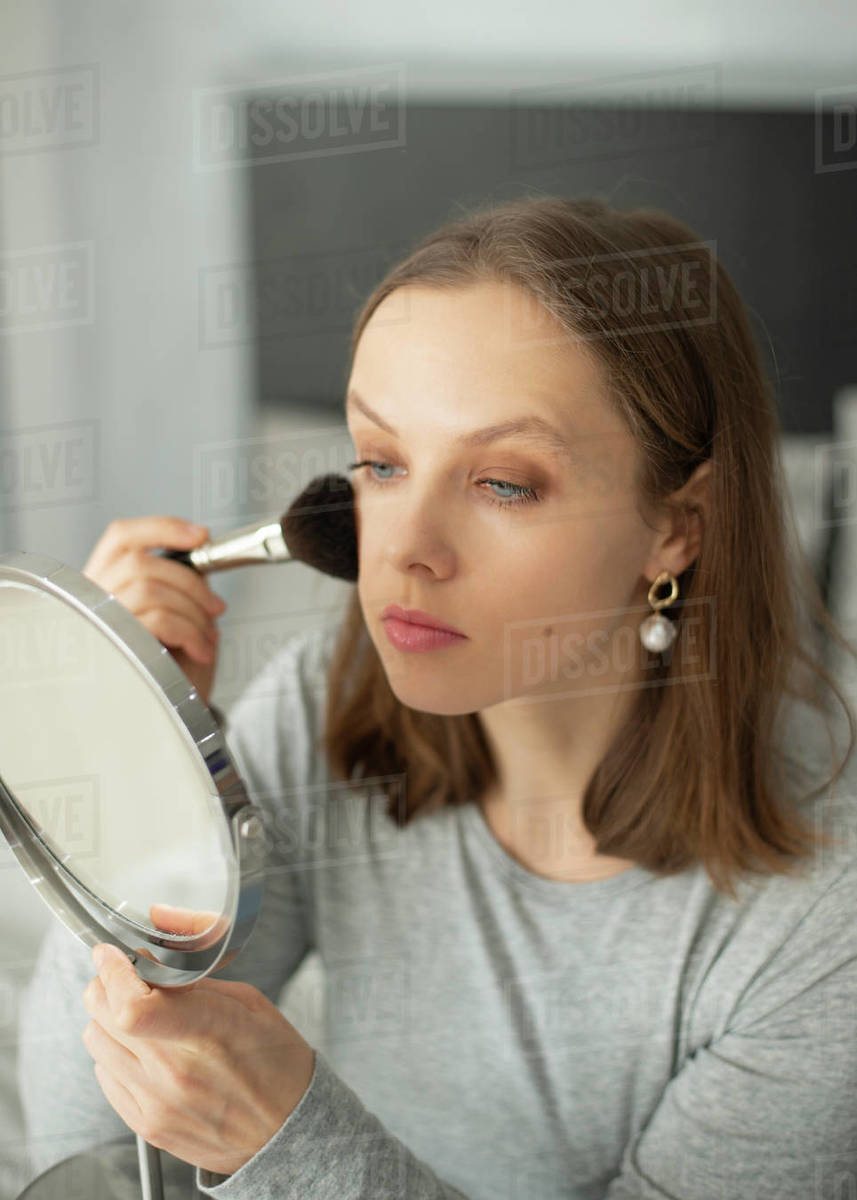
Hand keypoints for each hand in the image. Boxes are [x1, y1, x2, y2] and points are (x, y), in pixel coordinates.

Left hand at [81, 943, 315, 1175]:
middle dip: (108, 986)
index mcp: (208, 1033)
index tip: (112, 955)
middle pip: (103, 1017)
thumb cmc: (277, 1064)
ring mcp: (157, 1103)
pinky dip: (116, 1055)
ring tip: (140, 1018)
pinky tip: (146, 1051)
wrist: (288, 1129)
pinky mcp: (147, 1126)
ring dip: (109, 1020)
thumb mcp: (249, 1004)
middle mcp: (175, 1072)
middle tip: (124, 978)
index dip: (113, 973)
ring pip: (96, 1043)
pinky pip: (105, 1077)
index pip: (133, 1005)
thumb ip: (193, 983)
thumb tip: (149, 962)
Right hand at [82, 516, 226, 705]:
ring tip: (208, 637)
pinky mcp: (113, 647)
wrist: (170, 718)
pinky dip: (190, 631)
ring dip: (193, 611)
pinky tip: (202, 650)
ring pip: (150, 588)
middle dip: (191, 581)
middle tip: (217, 607)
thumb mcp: (180, 616)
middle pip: (140, 560)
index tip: (201, 535)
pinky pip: (157, 619)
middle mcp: (91, 599)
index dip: (161, 527)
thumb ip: (181, 584)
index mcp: (105, 584)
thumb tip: (201, 554)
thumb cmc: (172, 670)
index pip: (120, 537)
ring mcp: (98, 623)